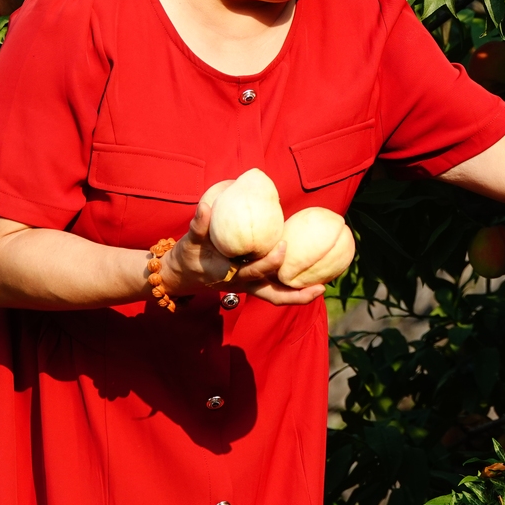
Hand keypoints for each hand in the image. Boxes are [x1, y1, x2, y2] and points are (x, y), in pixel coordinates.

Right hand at [162, 188, 323, 305]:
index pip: (253, 270)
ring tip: (322, 289)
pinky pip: (276, 292)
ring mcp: (249, 286)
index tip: (283, 247)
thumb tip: (206, 207)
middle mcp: (242, 283)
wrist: (182, 277)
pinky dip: (293, 292)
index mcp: (228, 274)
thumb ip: (199, 225)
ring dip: (298, 296)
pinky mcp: (254, 285)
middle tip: (317, 282)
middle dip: (293, 289)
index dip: (269, 261)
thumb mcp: (190, 241)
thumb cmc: (188, 256)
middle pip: (271, 292)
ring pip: (276, 297)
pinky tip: (314, 282)